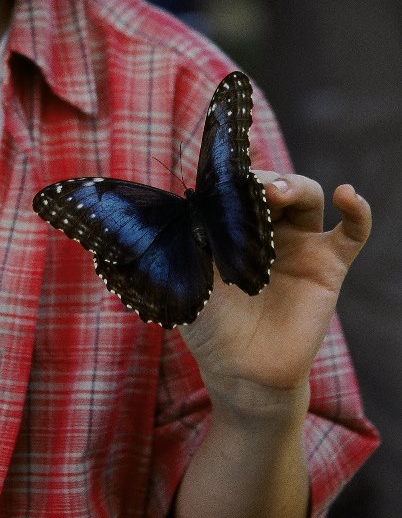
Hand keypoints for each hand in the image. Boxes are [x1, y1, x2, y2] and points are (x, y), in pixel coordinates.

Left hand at [178, 174, 370, 410]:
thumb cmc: (210, 322)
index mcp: (232, 223)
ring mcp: (299, 244)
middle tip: (253, 191)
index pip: (237, 184)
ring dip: (295, 185)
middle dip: (262, 179)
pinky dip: (357, 211)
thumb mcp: (191, 274)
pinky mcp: (328, 266)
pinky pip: (352, 232)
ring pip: (307, 196)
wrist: (241, 371)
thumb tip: (194, 203)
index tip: (224, 184)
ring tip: (279, 194)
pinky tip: (349, 195)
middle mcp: (267, 228)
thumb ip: (193, 239)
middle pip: (273, 183)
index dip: (233, 178)